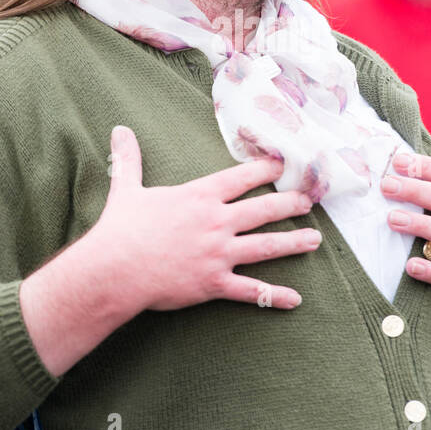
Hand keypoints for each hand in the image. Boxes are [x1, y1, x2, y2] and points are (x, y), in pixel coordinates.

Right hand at [89, 125, 321, 314]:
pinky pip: (252, 291)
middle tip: (309, 201)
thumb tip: (118, 130)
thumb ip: (128, 159)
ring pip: (266, 246)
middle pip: (263, 209)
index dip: (264, 169)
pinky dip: (274, 296)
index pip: (240, 178)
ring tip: (315, 239)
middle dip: (289, 204)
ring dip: (293, 242)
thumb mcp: (126, 189)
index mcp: (199, 197)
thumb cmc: (120, 230)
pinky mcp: (215, 283)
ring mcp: (219, 254)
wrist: (115, 270)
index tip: (283, 163)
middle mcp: (216, 222)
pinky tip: (296, 299)